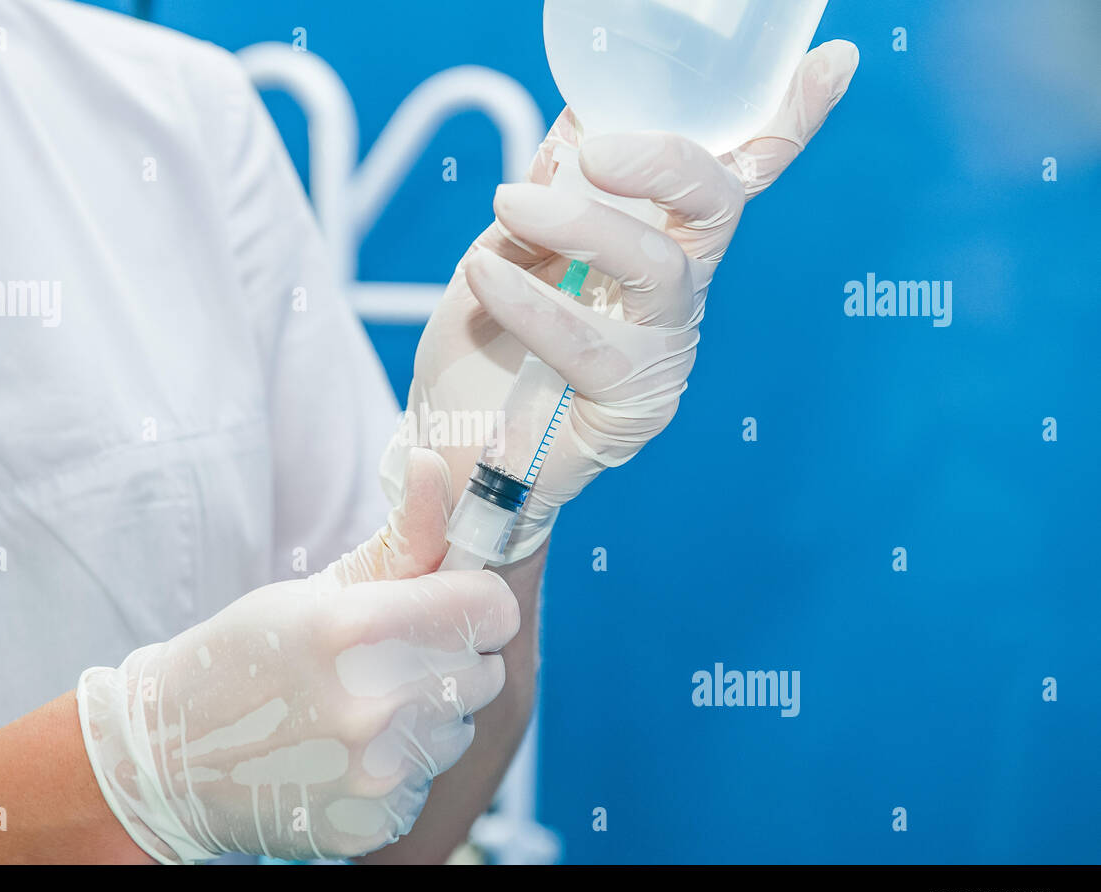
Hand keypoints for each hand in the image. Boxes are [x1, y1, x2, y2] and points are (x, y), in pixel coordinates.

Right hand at [77, 450, 520, 861]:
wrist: (172, 757)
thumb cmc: (249, 654)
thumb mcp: (322, 587)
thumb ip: (403, 534)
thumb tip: (438, 466)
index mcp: (358, 627)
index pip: (492, 608)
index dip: (472, 600)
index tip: (448, 603)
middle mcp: (374, 703)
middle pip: (484, 668)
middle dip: (449, 656)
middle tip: (389, 657)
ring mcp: (375, 770)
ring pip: (460, 725)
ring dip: (428, 713)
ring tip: (362, 705)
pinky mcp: (375, 819)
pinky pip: (429, 775)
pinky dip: (401, 763)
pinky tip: (348, 751)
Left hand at [380, 40, 858, 562]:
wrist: (447, 444)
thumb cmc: (484, 347)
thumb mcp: (509, 247)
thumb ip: (549, 187)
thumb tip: (577, 119)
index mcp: (657, 242)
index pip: (730, 177)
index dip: (786, 120)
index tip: (832, 59)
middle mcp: (675, 293)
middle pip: (715, 209)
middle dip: (669, 160)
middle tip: (597, 148)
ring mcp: (661, 352)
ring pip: (658, 268)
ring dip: (583, 222)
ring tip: (511, 204)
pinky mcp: (632, 408)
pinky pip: (592, 343)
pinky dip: (533, 301)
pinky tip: (487, 276)